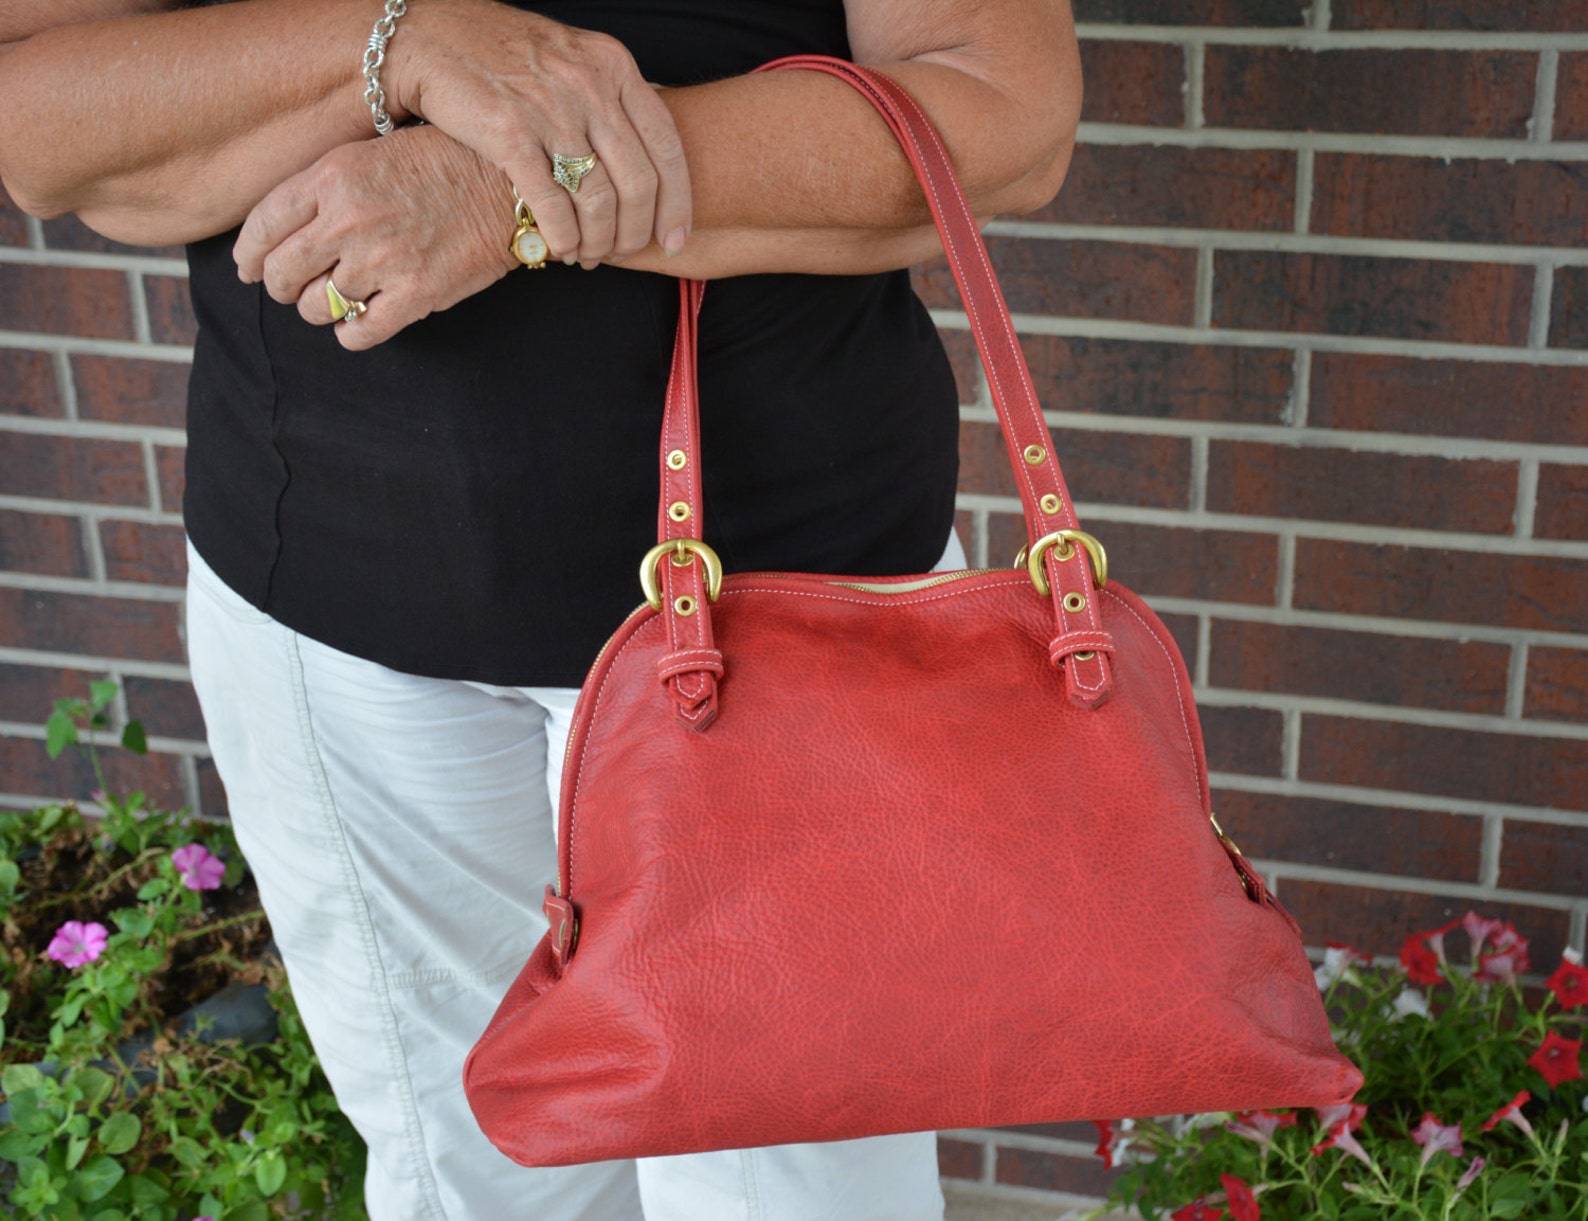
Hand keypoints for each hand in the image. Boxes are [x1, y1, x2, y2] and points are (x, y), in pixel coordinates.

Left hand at [233, 124, 517, 350]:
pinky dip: (352, 334)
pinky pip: (360, 333)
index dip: (249, 255)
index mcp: (332, 178)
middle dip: (281, 286)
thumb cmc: (440, 161)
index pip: (263, 228)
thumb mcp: (369, 153)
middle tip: (294, 288)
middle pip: (282, 274)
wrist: (507, 181)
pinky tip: (360, 321)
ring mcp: (382, 261)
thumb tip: (282, 231)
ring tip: (338, 299)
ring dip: (321, 309)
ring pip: (317, 307)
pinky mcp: (415, 295)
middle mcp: (349, 221)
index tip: (249, 268)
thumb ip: (324, 187)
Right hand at [384, 0, 690, 266]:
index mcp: (613, 66)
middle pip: (638, 183)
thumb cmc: (504, 54)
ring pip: (598, 199)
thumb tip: (649, 154)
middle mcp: (588, 84)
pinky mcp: (508, 133)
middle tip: (621, 253)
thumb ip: (612, 99)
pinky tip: (560, 248)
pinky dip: (562, 236)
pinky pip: (552, 203)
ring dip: (597, 241)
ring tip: (587, 255)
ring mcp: (550, 108)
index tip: (674, 240)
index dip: (677, 204)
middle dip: (635, 233)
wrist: (432, 36)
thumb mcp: (574, 59)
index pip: (667, 147)